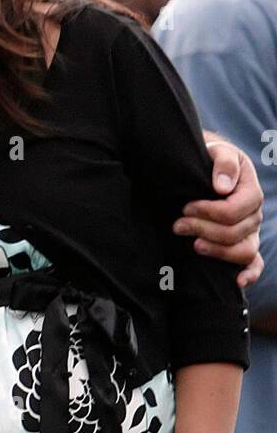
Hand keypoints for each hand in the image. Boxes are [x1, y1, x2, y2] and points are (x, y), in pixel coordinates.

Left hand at [174, 139, 263, 287]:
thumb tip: (222, 187)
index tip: (186, 208)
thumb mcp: (218, 151)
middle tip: (178, 225)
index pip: (234, 211)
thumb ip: (223, 162)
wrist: (207, 168)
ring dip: (217, 251)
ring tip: (193, 245)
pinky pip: (254, 264)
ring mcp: (250, 233)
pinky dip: (250, 274)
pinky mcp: (243, 245)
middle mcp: (254, 215)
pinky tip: (237, 281)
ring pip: (243, 251)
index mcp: (251, 191)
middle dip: (203, 230)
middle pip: (234, 233)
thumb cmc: (211, 159)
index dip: (209, 212)